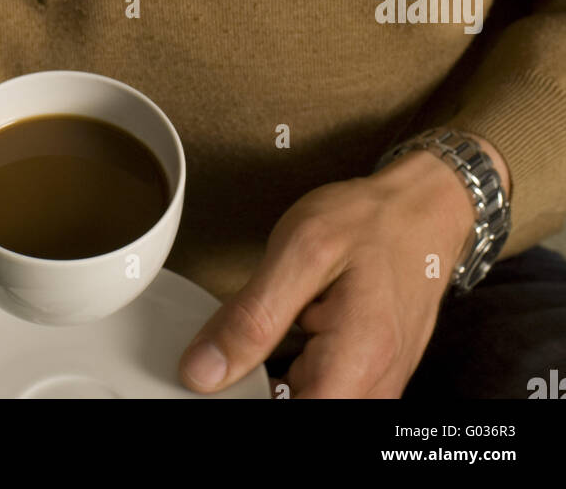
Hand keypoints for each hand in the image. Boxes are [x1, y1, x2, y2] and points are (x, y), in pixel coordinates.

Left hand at [177, 146, 482, 397]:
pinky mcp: (374, 378)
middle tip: (261, 335)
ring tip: (291, 323)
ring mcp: (379, 386)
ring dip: (281, 380)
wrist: (424, 208)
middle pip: (300, 412)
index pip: (288, 421)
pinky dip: (302, 371)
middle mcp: (375, 387)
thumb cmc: (371, 220)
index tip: (227, 376)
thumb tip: (203, 370)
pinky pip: (327, 392)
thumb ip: (251, 317)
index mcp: (356, 362)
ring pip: (310, 402)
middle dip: (262, 386)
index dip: (246, 400)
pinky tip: (301, 333)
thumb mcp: (299, 250)